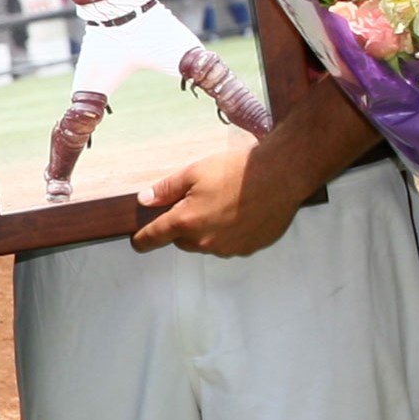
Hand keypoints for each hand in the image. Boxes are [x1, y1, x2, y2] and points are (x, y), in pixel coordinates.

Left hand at [131, 145, 303, 256]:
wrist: (280, 175)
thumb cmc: (236, 170)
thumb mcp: (194, 171)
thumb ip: (167, 189)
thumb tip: (145, 199)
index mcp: (187, 222)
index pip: (154, 238)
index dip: (143, 240)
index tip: (137, 242)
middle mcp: (206, 242)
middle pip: (183, 240)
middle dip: (184, 225)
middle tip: (197, 201)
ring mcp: (229, 248)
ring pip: (207, 243)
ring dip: (208, 229)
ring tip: (224, 202)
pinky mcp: (249, 249)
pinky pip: (230, 244)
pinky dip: (229, 232)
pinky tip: (241, 211)